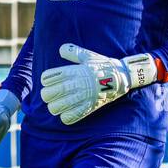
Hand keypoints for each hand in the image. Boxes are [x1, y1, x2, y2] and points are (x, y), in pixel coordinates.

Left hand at [39, 44, 156, 124]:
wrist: (121, 77)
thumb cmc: (103, 66)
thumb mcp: (88, 56)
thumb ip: (74, 52)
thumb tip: (61, 49)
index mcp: (72, 71)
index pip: (47, 78)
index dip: (46, 81)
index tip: (50, 81)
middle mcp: (75, 84)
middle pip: (47, 94)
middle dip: (47, 95)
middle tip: (53, 95)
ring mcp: (81, 97)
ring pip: (55, 108)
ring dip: (55, 107)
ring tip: (60, 105)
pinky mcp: (88, 108)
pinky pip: (68, 118)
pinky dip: (65, 117)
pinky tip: (68, 112)